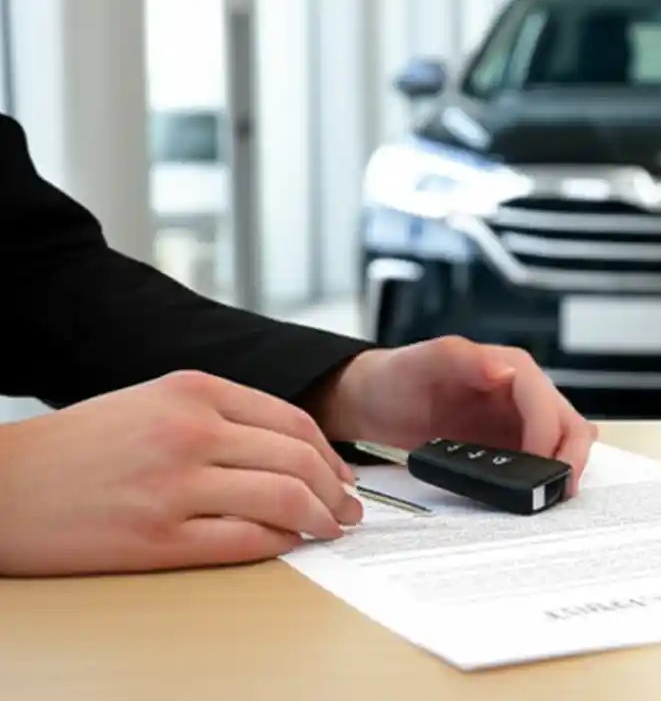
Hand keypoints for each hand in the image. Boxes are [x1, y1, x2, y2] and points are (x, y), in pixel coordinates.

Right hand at [0, 371, 362, 576]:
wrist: (2, 486)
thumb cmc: (78, 447)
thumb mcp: (153, 403)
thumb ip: (221, 418)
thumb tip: (291, 452)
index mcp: (193, 391)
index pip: (294, 422)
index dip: (332, 455)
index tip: (344, 476)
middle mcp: (190, 432)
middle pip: (300, 460)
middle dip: (339, 491)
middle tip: (351, 510)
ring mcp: (176, 486)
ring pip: (285, 500)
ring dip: (322, 520)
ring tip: (330, 530)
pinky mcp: (159, 539)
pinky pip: (246, 541)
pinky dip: (281, 544)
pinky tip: (290, 544)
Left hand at [310, 337, 596, 494]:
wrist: (374, 403)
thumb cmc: (397, 376)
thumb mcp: (427, 360)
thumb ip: (466, 359)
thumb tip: (507, 372)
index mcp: (513, 367)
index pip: (546, 403)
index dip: (546, 435)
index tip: (534, 464)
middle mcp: (523, 395)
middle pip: (570, 426)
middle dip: (571, 458)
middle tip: (558, 489)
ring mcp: (519, 424)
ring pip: (564, 447)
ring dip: (562, 471)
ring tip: (548, 496)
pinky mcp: (510, 448)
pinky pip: (540, 464)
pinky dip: (545, 480)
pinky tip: (535, 494)